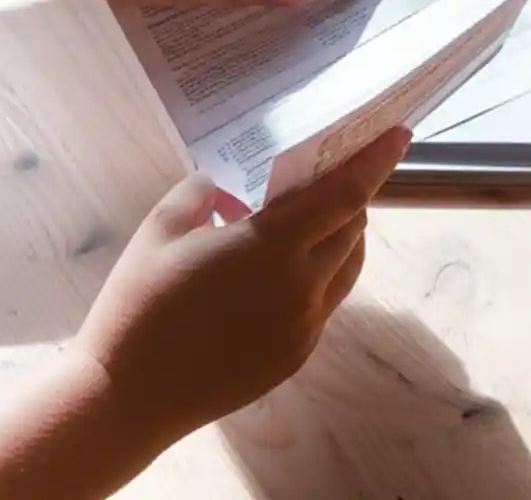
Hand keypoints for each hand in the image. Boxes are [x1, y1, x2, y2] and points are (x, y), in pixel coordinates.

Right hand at [73, 126, 410, 437]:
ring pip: (347, 267)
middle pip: (352, 228)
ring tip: (312, 223)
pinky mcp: (299, 354)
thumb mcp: (160, 231)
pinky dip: (320, 276)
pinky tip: (284, 273)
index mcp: (272, 247)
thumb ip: (200, 194)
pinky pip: (327, 302)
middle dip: (351, 197)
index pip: (346, 195)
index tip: (402, 134)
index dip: (377, 161)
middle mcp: (303, 285)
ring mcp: (306, 325)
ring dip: (342, 238)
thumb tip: (225, 188)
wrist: (128, 396)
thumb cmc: (138, 306)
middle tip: (330, 179)